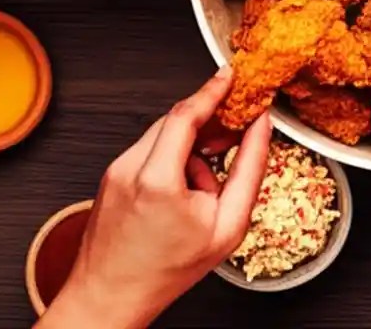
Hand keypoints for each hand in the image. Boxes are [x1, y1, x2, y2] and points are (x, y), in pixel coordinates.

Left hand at [43, 72, 270, 328]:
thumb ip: (249, 170)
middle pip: (175, 121)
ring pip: (162, 135)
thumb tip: (260, 130)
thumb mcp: (227, 226)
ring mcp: (115, 170)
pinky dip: (171, 160)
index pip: (186, 114)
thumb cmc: (167, 269)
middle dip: (207, 122)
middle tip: (233, 132)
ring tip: (205, 187)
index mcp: (158, 179)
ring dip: (190, 146)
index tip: (229, 76)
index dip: (212, 90)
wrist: (111, 295)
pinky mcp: (110, 176)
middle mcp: (130, 168)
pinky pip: (147, 151)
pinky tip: (183, 192)